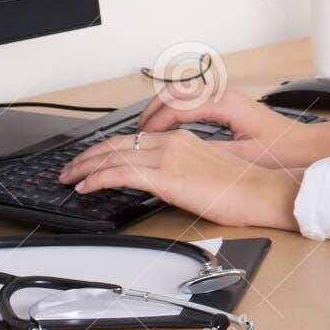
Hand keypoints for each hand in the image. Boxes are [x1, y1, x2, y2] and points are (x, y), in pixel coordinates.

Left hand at [57, 129, 300, 229]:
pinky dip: (97, 179)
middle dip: (87, 156)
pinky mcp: (165, 176)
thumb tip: (163, 182)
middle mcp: (170, 142)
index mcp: (180, 139)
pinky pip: (120, 174)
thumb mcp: (206, 171)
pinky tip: (85, 187)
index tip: (90, 159)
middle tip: (69, 168)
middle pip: (116, 143)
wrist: (260, 190)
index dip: (105, 149)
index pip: (131, 139)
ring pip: (112, 156)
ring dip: (85, 167)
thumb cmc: (241, 188)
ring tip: (69, 178)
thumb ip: (182, 170)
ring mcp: (167, 157)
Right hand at [134, 87, 329, 169]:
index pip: (177, 106)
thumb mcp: (241, 155)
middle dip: (150, 112)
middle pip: (173, 93)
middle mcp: (222, 94)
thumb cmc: (281, 151)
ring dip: (160, 110)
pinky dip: (173, 111)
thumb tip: (179, 153)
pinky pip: (190, 101)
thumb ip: (209, 151)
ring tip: (145, 131)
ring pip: (181, 94)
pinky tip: (167, 129)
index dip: (155, 124)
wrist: (306, 146)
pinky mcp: (226, 104)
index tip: (142, 140)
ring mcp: (224, 96)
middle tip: (136, 133)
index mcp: (225, 103)